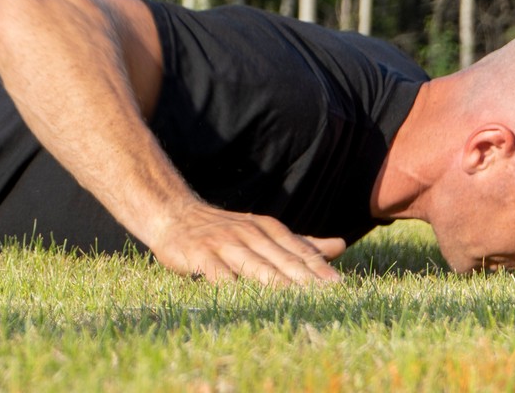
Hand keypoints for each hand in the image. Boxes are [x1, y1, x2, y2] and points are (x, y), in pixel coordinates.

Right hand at [148, 202, 344, 286]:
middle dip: (304, 279)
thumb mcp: (264, 232)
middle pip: (280, 260)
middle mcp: (248, 233)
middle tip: (327, 297)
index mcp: (266, 228)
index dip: (318, 268)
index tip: (340, 287)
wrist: (174, 214)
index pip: (297, 250)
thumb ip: (300, 243)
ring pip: (254, 266)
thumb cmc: (225, 231)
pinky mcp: (199, 255)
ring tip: (297, 300)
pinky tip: (246, 300)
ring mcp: (223, 243)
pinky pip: (219, 274)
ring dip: (276, 283)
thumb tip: (340, 246)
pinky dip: (233, 286)